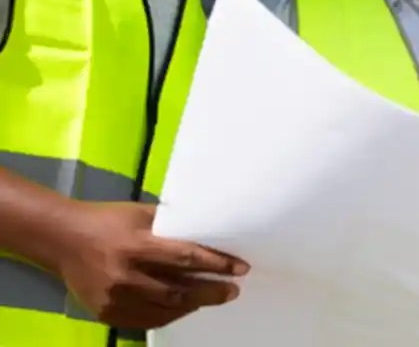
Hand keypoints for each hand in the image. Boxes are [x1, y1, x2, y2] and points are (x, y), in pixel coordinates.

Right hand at [52, 201, 249, 329]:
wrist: (61, 238)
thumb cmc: (107, 220)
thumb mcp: (141, 214)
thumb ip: (171, 225)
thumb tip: (208, 229)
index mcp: (136, 246)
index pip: (186, 258)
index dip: (217, 265)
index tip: (240, 268)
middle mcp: (125, 276)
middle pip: (179, 290)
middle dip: (211, 291)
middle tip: (233, 290)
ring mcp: (114, 298)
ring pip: (165, 309)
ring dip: (193, 305)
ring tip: (212, 298)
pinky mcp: (105, 313)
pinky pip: (145, 320)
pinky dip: (169, 315)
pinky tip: (184, 307)